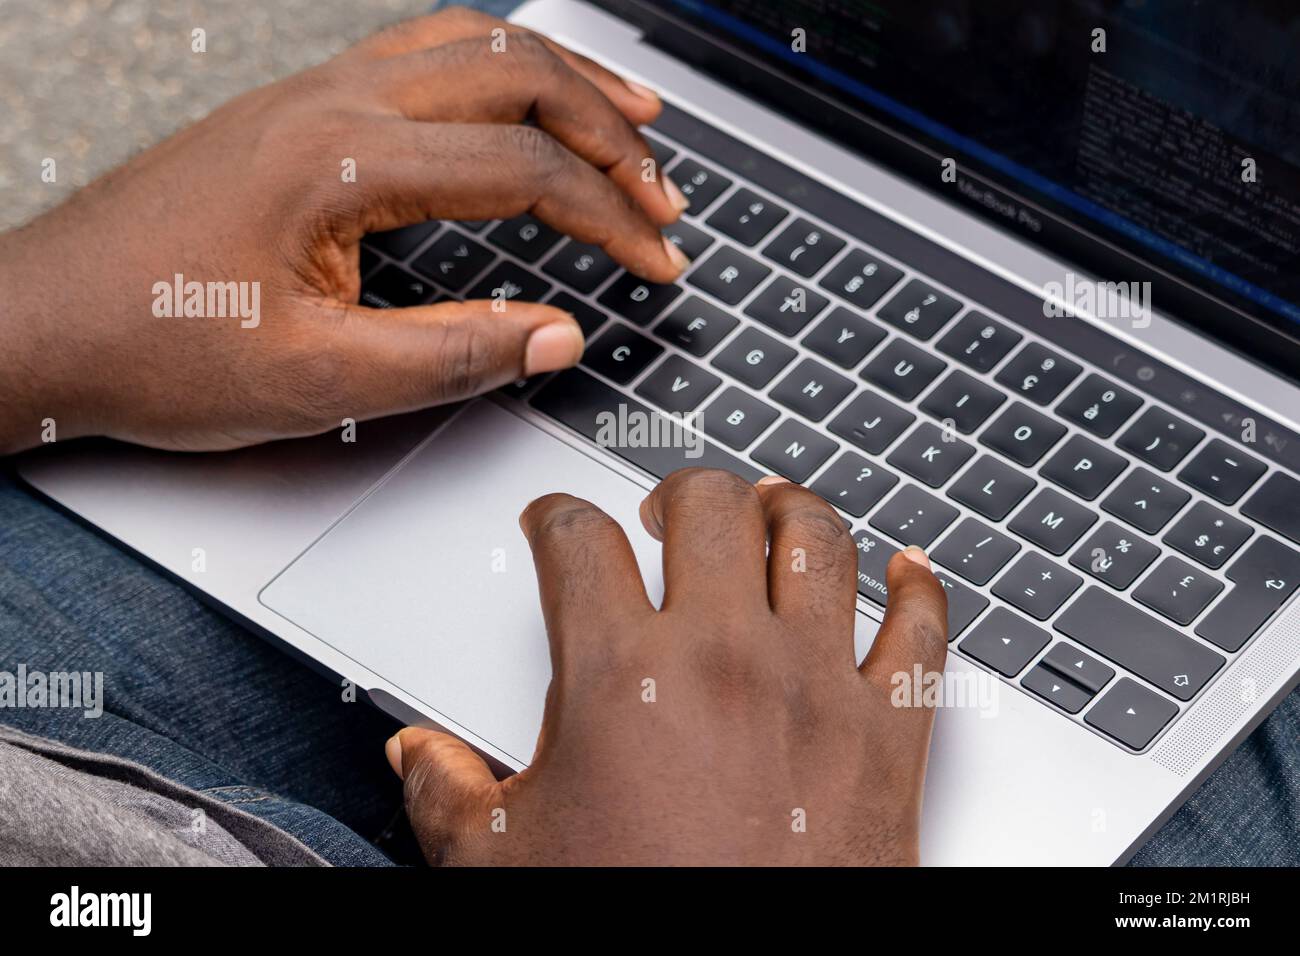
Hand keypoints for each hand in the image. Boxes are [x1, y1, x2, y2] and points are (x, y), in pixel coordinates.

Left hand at [0, 7, 688, 453]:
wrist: (38, 321)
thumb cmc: (153, 345)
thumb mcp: (316, 378)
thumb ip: (452, 355)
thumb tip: (557, 335)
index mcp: (341, 162)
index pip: (521, 167)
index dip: (609, 217)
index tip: (656, 262)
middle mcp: (330, 102)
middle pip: (513, 76)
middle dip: (609, 133)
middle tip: (665, 192)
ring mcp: (311, 94)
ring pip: (470, 44)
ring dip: (562, 78)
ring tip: (634, 111)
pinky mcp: (297, 109)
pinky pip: (421, 52)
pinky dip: (495, 66)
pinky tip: (517, 93)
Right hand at [388, 470, 948, 865]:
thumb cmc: (634, 921)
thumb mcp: (502, 866)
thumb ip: (447, 793)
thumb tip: (420, 756)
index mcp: (620, 673)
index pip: (576, 540)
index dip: (555, 515)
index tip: (557, 524)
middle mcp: (723, 656)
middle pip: (707, 508)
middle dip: (677, 495)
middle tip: (665, 513)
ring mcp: (814, 685)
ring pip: (816, 540)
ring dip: (789, 510)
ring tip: (771, 512)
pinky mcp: (888, 733)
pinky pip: (922, 629)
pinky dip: (919, 588)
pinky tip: (907, 572)